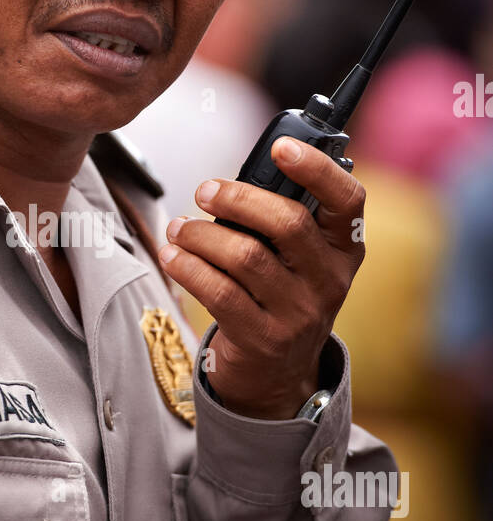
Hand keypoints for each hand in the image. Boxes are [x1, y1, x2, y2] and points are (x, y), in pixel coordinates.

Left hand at [157, 137, 365, 419]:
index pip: (347, 199)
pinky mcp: (263, 338)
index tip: (280, 146)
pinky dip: (188, 267)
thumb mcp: (298, 260)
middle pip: (287, 223)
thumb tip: (230, 182)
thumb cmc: (278, 295)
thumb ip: (278, 220)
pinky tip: (173, 258)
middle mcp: (330, 280)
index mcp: (344, 249)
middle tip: (205, 191)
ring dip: (200, 235)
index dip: (316, 168)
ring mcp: (299, 313)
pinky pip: (219, 292)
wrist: (276, 374)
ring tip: (178, 229)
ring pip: (245, 256)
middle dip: (237, 199)